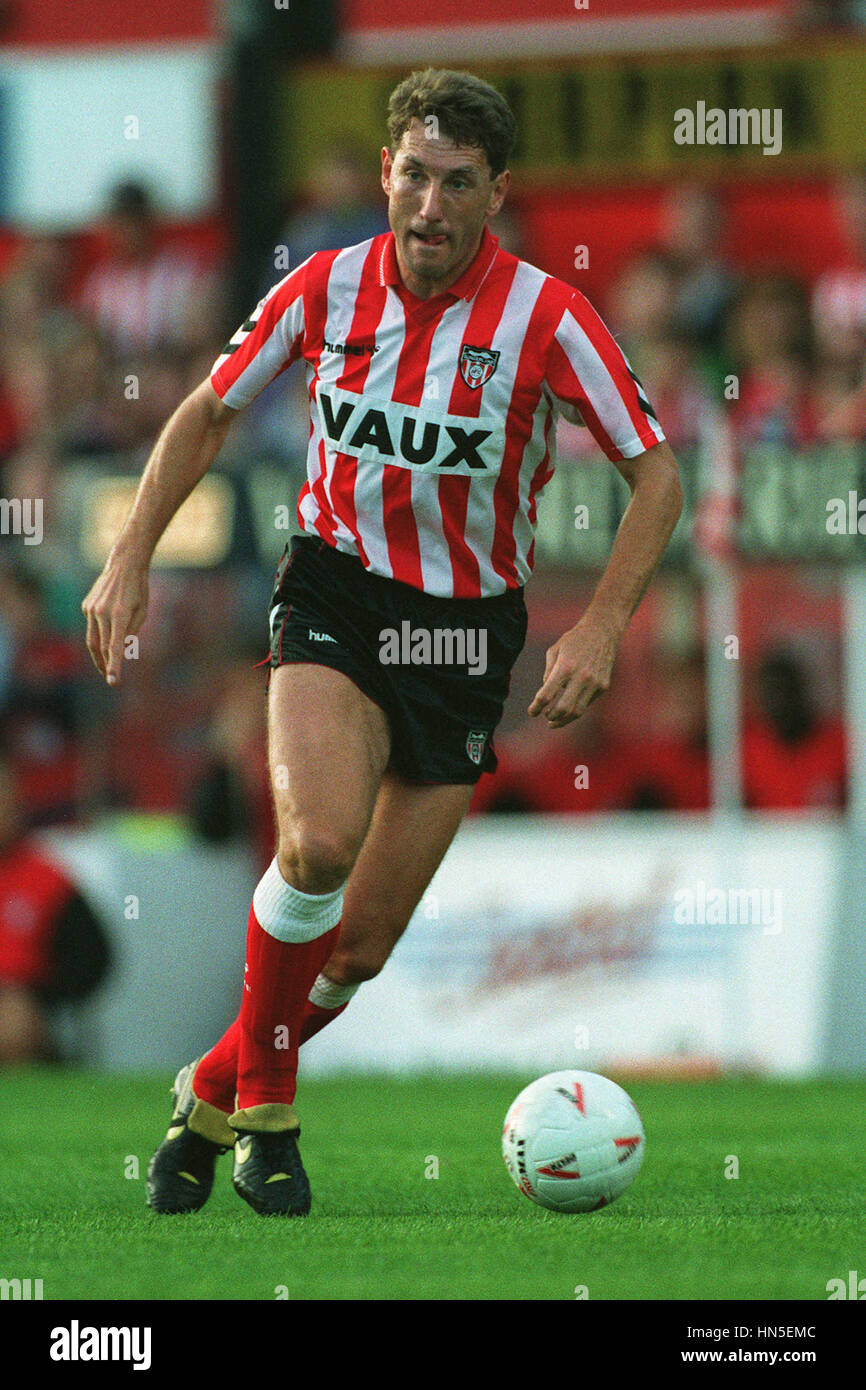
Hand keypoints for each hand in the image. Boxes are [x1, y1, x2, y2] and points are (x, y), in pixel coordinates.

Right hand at [82, 557, 148, 686]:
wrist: (123, 564)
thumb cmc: (138, 589)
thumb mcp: (142, 612)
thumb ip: (131, 633)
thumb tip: (120, 651)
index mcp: (119, 614)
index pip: (115, 646)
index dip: (114, 666)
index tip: (113, 681)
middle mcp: (102, 612)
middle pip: (100, 646)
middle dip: (105, 664)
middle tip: (110, 677)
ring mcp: (91, 608)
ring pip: (92, 639)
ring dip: (98, 654)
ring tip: (105, 666)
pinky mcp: (86, 605)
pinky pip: (92, 626)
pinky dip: (99, 633)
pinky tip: (107, 629)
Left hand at [528, 613, 619, 727]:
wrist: (603, 631)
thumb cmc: (574, 640)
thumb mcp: (554, 650)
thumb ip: (548, 673)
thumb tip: (546, 692)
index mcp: (565, 667)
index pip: (546, 695)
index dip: (536, 707)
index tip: (531, 712)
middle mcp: (581, 677)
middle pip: (563, 709)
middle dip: (551, 717)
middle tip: (545, 717)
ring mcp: (594, 683)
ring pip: (577, 711)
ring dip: (564, 720)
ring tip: (554, 720)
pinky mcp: (603, 686)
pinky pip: (587, 703)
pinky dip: (576, 708)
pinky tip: (569, 706)